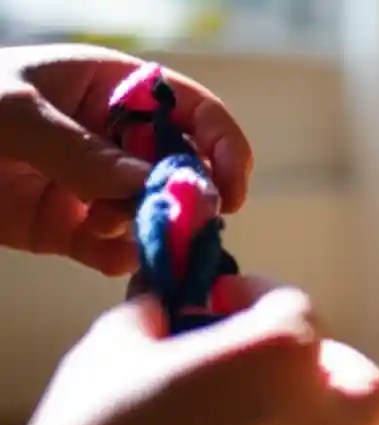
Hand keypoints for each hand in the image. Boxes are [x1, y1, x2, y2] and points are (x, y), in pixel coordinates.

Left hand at [0, 43, 252, 274]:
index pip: (191, 110)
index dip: (222, 145)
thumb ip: (83, 151)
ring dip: (147, 227)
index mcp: (108, 86)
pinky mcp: (69, 228)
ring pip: (153, 214)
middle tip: (180, 222)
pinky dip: (120, 256)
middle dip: (186, 197)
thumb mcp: (13, 114)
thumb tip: (149, 186)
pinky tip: (103, 251)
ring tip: (107, 226)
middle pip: (183, 168)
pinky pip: (117, 248)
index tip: (229, 188)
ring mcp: (92, 184)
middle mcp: (111, 135)